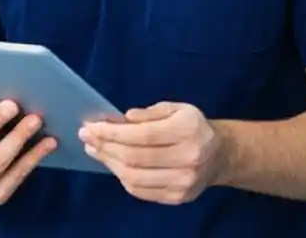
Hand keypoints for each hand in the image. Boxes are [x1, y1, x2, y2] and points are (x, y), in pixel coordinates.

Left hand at [79, 102, 223, 204]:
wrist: (219, 155)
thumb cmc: (192, 127)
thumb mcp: (177, 109)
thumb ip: (151, 112)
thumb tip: (125, 119)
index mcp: (188, 130)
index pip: (142, 135)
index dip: (113, 133)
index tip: (91, 127)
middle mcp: (188, 158)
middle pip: (135, 157)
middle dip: (105, 147)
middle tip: (87, 138)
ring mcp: (183, 181)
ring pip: (135, 177)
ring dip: (110, 163)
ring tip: (96, 151)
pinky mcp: (178, 197)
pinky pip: (141, 191)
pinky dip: (122, 178)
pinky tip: (114, 164)